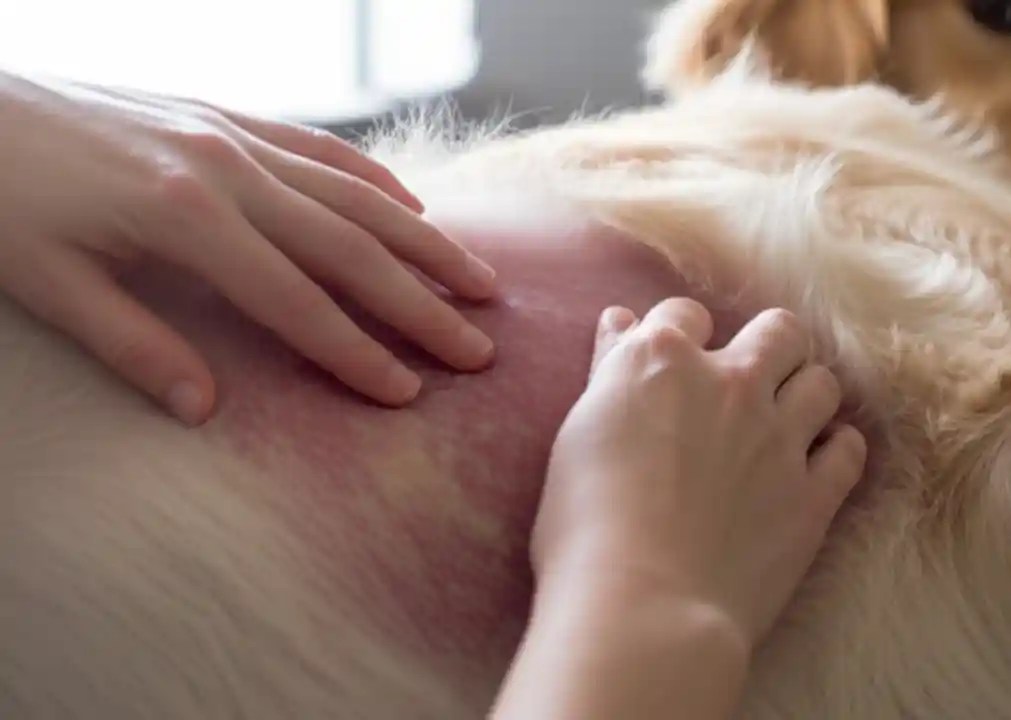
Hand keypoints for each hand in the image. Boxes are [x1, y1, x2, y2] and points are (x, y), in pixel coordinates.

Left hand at [0, 71, 495, 424]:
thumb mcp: (47, 283)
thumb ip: (133, 346)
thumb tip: (205, 410)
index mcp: (185, 216)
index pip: (294, 300)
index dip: (355, 351)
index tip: (407, 393)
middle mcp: (228, 168)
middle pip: (349, 247)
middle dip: (419, 304)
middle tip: (477, 350)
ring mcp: (233, 134)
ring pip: (354, 194)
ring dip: (422, 242)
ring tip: (479, 282)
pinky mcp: (227, 115)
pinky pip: (321, 148)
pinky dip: (374, 181)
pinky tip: (413, 210)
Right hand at [535, 298, 866, 646]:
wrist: (641, 605)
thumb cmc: (584, 527)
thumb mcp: (578, 433)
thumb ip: (609, 370)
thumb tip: (621, 323)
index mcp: (662, 362)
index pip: (685, 313)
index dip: (682, 334)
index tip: (678, 362)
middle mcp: (729, 384)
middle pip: (778, 330)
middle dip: (768, 347)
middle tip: (749, 384)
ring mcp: (779, 437)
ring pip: (823, 383)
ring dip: (807, 395)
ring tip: (786, 424)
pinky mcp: (813, 493)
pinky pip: (849, 450)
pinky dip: (838, 451)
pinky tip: (816, 465)